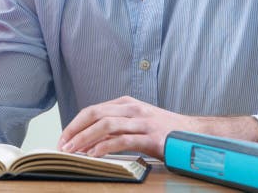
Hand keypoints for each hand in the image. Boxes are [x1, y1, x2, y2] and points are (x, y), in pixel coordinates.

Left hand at [57, 96, 194, 159]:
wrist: (194, 134)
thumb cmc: (162, 130)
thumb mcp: (136, 121)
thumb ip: (115, 127)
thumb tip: (88, 140)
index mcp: (125, 103)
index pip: (92, 110)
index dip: (74, 124)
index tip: (63, 138)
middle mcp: (132, 109)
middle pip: (94, 115)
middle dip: (75, 130)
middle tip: (62, 145)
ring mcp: (142, 122)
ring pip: (106, 126)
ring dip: (85, 138)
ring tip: (73, 151)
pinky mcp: (151, 137)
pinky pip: (122, 140)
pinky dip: (104, 147)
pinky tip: (94, 155)